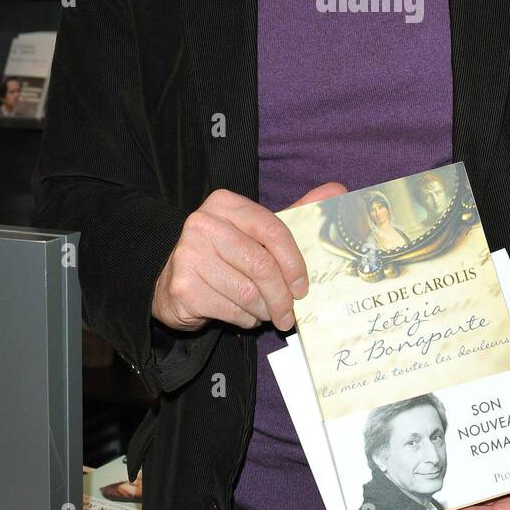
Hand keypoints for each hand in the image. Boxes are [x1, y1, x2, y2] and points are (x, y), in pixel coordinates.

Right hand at [152, 182, 346, 334]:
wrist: (173, 280)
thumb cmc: (225, 254)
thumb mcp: (257, 231)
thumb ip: (296, 213)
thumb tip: (337, 190)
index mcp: (225, 204)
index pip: (273, 229)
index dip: (294, 262)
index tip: (303, 287)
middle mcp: (203, 224)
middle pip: (261, 265)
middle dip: (282, 297)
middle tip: (290, 315)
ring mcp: (189, 255)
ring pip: (248, 292)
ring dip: (264, 310)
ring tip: (266, 312)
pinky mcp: (183, 287)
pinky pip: (231, 310)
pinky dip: (245, 319)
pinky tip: (243, 314)